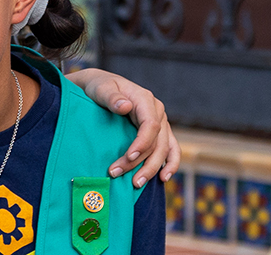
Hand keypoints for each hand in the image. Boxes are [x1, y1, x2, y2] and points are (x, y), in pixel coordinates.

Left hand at [68, 68, 181, 187]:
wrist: (100, 87)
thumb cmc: (99, 87)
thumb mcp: (101, 88)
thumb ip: (111, 97)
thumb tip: (125, 106)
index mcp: (145, 100)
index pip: (151, 125)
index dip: (142, 143)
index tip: (128, 157)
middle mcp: (157, 112)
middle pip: (157, 142)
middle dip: (142, 162)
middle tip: (122, 177)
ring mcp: (160, 123)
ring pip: (165, 149)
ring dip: (153, 168)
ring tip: (137, 184)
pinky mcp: (159, 133)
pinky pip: (170, 150)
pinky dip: (169, 164)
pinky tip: (162, 179)